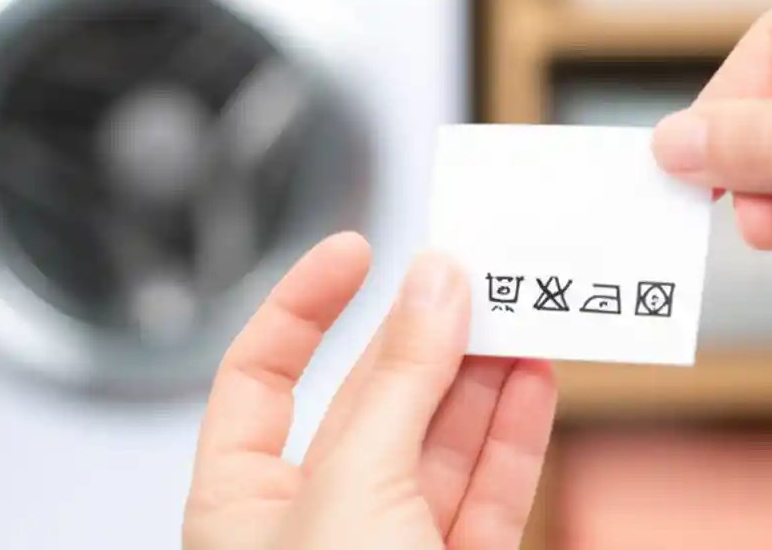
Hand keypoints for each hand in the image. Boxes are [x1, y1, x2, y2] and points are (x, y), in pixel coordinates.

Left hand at [182, 232, 557, 549]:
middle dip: (421, 339)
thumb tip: (435, 288)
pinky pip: (486, 495)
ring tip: (514, 316)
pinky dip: (513, 440)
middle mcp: (311, 525)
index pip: (258, 377)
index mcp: (239, 505)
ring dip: (480, 380)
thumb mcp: (352, 487)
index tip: (355, 250)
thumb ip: (400, 385)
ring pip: (437, 447)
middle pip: (369, 403)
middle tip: (465, 277)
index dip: (303, 306)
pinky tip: (533, 384)